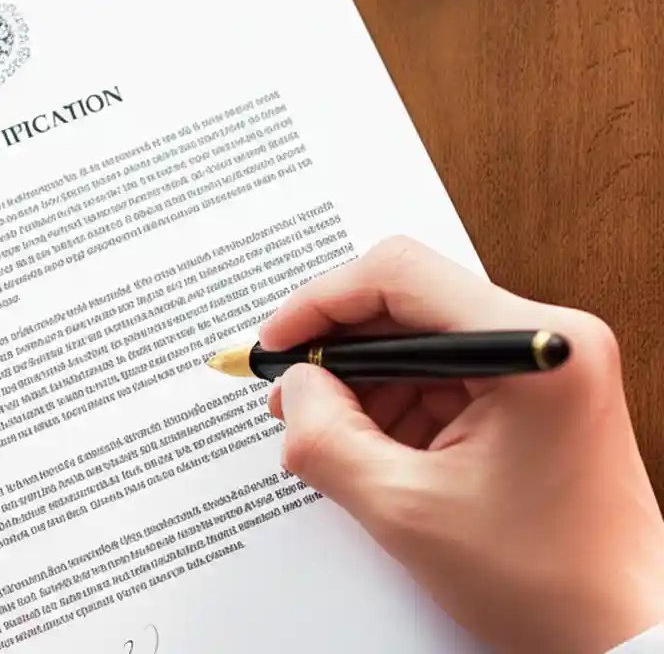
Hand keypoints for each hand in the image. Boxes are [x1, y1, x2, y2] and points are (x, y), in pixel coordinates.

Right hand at [261, 236, 663, 653]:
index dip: (321, 303)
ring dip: (364, 384)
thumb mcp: (404, 509)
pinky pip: (443, 373)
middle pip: (408, 304)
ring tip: (333, 439)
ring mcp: (544, 362)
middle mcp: (547, 336)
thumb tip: (294, 387)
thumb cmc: (545, 581)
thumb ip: (327, 437)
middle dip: (339, 351)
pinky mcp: (535, 391)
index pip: (400, 276)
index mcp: (532, 346)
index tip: (278, 342)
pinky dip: (397, 405)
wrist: (617, 629)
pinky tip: (374, 449)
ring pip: (419, 341)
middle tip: (291, 395)